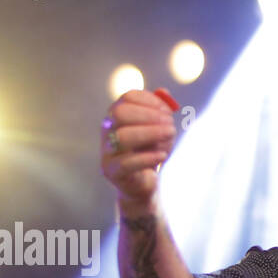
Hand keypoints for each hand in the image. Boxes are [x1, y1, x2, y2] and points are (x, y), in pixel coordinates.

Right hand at [100, 89, 177, 208]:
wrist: (143, 184)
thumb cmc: (150, 152)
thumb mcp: (159, 130)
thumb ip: (161, 111)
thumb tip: (165, 93)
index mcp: (117, 116)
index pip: (127, 98)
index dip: (149, 101)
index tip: (168, 111)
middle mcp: (107, 130)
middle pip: (120, 114)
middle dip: (149, 117)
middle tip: (171, 125)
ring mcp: (107, 151)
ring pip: (122, 137)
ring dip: (151, 134)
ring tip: (170, 136)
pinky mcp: (112, 171)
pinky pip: (127, 163)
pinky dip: (148, 157)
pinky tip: (163, 155)